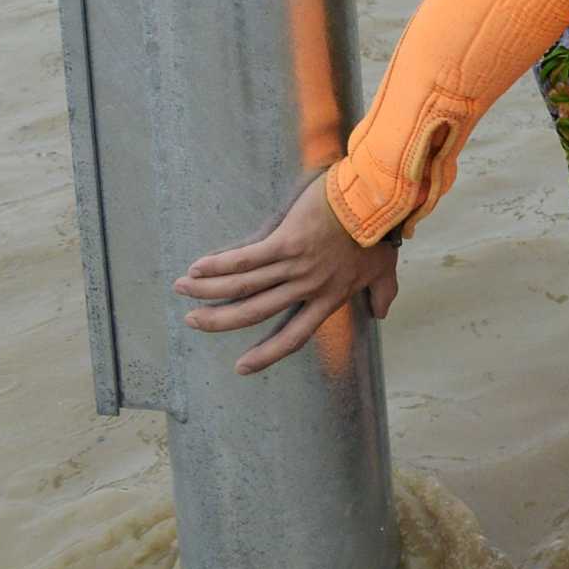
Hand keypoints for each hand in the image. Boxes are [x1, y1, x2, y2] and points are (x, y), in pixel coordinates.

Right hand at [175, 175, 399, 375]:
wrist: (379, 200)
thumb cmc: (381, 232)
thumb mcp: (386, 269)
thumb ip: (383, 293)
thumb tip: (382, 314)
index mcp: (329, 298)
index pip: (294, 335)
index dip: (267, 354)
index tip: (242, 368)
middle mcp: (308, 286)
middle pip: (256, 312)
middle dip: (220, 320)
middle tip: (194, 321)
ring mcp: (296, 264)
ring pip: (244, 285)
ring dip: (209, 289)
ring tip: (183, 290)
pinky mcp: (286, 239)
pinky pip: (247, 258)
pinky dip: (220, 265)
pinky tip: (198, 268)